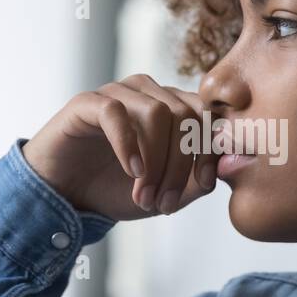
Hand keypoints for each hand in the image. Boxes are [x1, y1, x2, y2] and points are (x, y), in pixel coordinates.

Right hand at [20, 74, 219, 220]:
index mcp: (172, 108)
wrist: (65, 196)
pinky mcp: (87, 102)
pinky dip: (128, 145)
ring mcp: (118, 93)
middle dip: (179, 164)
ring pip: (156, 112)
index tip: (206, 184)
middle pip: (184, 115)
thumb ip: (198, 180)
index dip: (210, 148)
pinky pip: (116, 112)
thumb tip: (231, 165)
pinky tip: (131, 172)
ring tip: (144, 197)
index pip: (206, 114)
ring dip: (155, 162)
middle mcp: (148, 93)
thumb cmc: (116, 190)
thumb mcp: (165, 193)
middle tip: (165, 203)